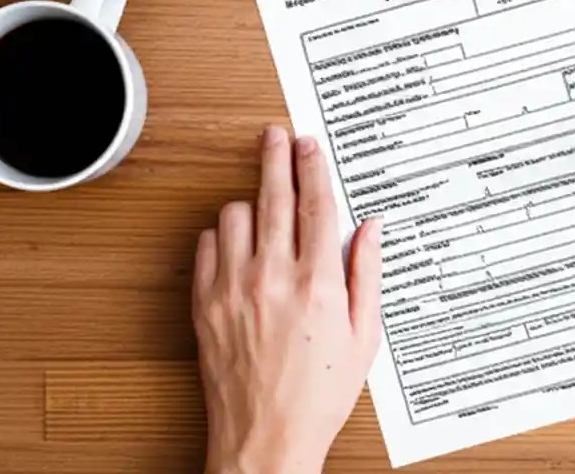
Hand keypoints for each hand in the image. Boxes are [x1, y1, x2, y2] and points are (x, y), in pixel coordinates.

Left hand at [194, 126, 382, 473]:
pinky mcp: (204, 304)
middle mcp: (273, 278)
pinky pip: (207, 246)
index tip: (311, 145)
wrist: (266, 438)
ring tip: (264, 210)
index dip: (314, 166)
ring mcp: (233, 289)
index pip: (316, 205)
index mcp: (319, 285)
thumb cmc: (318, 395)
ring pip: (234, 214)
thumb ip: (366, 274)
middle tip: (276, 136)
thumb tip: (370, 228)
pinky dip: (221, 237)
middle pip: (273, 195)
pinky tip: (238, 246)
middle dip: (277, 157)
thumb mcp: (364, 336)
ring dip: (251, 204)